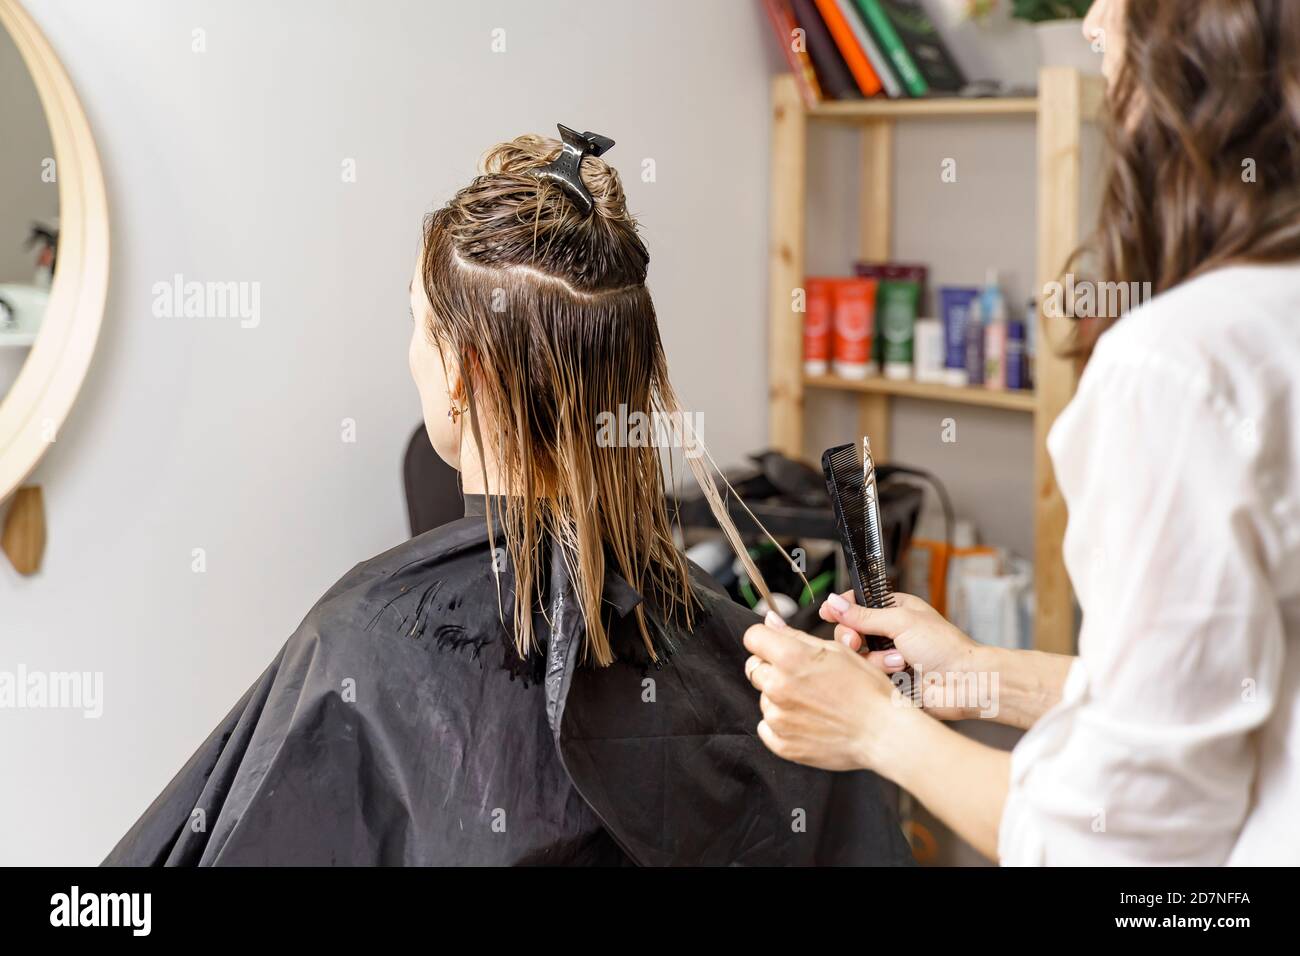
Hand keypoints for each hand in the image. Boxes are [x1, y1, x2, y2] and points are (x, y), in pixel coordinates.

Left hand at [743, 613, 915, 772]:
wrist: (884, 733)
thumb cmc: (868, 690)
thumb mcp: (836, 650)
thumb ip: (794, 635)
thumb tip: (770, 622)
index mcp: (790, 658)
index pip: (753, 637)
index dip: (765, 639)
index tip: (776, 645)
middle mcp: (777, 687)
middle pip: (754, 667)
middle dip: (772, 667)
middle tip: (801, 676)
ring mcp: (777, 718)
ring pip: (764, 697)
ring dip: (780, 696)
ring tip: (813, 702)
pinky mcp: (781, 743)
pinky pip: (767, 726)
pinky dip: (782, 723)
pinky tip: (808, 721)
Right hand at [820, 591, 980, 720]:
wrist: (965, 682)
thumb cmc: (945, 647)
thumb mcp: (901, 621)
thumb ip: (864, 615)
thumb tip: (834, 602)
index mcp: (895, 610)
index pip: (857, 603)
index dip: (841, 607)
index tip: (827, 612)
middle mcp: (889, 632)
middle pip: (850, 630)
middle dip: (852, 637)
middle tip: (856, 642)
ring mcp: (888, 656)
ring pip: (857, 656)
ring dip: (877, 658)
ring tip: (900, 661)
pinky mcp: (888, 679)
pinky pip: (868, 675)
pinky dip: (882, 674)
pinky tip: (901, 674)